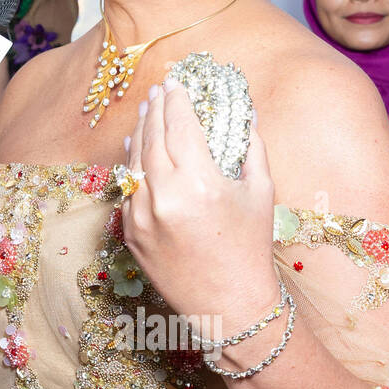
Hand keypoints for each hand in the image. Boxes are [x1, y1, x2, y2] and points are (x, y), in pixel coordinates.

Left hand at [121, 77, 278, 333]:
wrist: (229, 306)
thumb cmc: (251, 248)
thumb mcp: (261, 192)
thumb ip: (251, 146)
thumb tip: (244, 111)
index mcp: (199, 183)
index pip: (180, 126)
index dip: (177, 100)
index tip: (176, 83)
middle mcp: (164, 196)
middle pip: (152, 137)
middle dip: (155, 108)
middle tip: (159, 89)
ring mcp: (141, 215)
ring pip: (134, 159)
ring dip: (140, 130)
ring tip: (147, 110)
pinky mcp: (130, 232)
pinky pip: (127, 187)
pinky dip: (131, 162)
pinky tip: (136, 146)